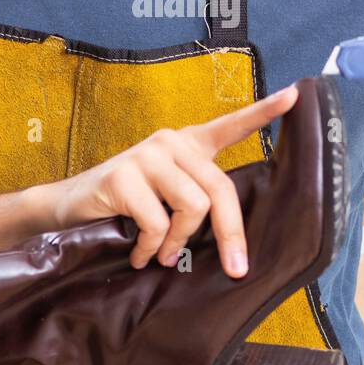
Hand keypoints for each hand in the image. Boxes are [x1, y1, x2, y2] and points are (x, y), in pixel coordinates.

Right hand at [45, 84, 298, 277]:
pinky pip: (157, 222)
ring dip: (179, 242)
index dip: (265, 111)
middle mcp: (171, 142)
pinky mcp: (123, 175)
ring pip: (192, 206)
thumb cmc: (126, 206)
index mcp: (189, 145)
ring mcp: (147, 155)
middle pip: (219, 189)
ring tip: (164, 255)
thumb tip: (236, 246)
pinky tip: (140, 254)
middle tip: (236, 268)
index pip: (231, 125)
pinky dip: (152, 248)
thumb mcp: (167, 196)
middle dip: (231, 234)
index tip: (295, 96)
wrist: (68, 206)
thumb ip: (197, 200)